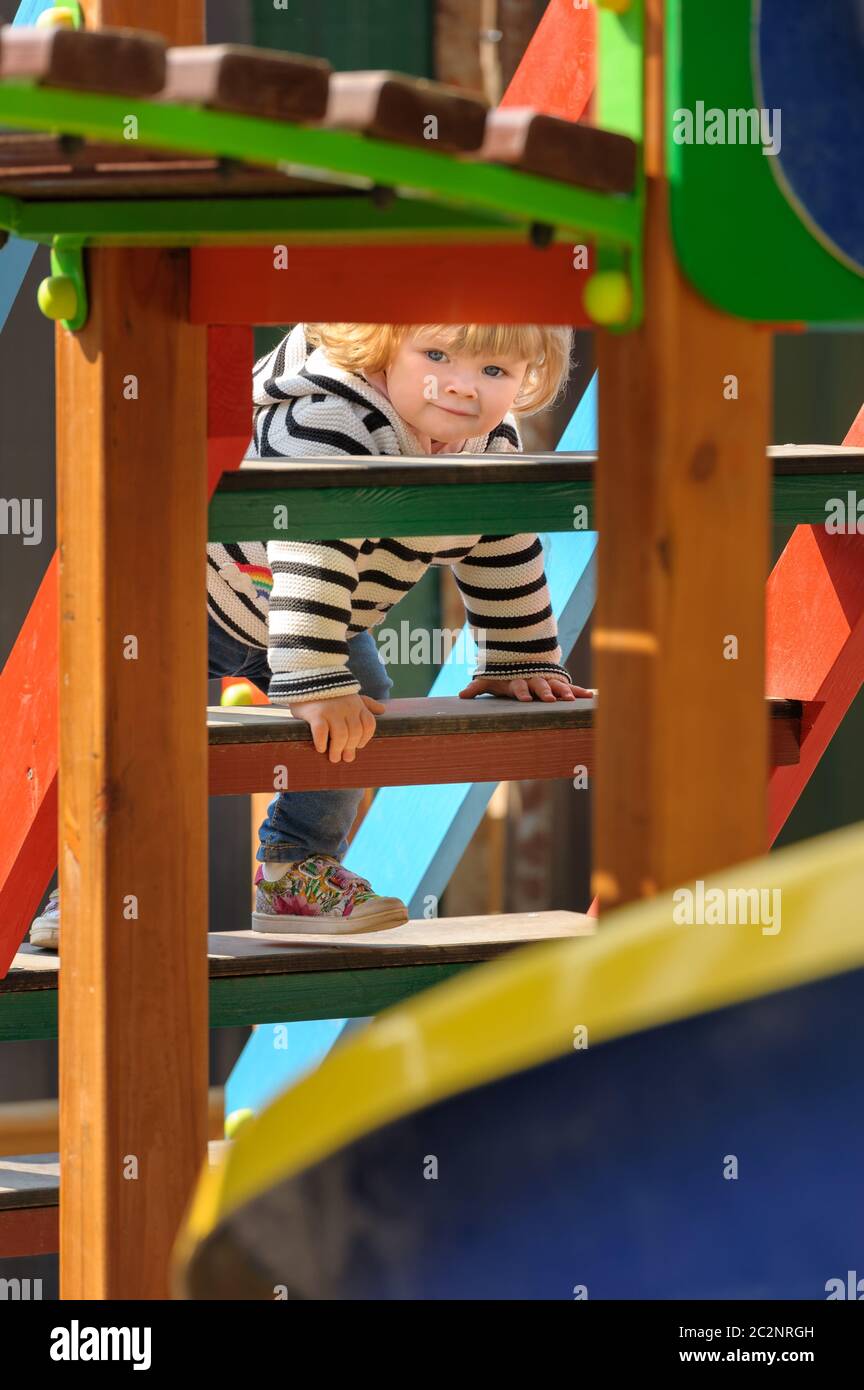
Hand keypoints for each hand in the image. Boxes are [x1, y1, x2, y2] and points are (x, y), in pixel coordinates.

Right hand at [289, 693, 384, 762]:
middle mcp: (347, 707)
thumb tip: (383, 710)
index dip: (365, 738)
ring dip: (337, 749)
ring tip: (333, 757)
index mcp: (357, 704)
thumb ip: (366, 703)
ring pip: (340, 735)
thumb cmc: (329, 693)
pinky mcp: (315, 714)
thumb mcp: (351, 696)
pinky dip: (322, 743)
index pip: (369, 724)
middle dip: (350, 748)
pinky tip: (321, 748)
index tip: (358, 746)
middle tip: (344, 758)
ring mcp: (331, 710)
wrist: (306, 680)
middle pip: (355, 732)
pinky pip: (321, 732)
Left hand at [458, 675, 594, 702]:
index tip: (524, 699)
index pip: (518, 687)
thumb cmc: (502, 675)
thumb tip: (461, 695)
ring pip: (556, 685)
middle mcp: (533, 680)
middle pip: (540, 685)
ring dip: (563, 691)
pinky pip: (569, 686)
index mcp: (517, 681)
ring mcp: (546, 679)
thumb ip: (477, 686)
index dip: (521, 692)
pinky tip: (590, 697)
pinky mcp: (556, 681)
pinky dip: (579, 691)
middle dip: (545, 692)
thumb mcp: (490, 679)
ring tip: (570, 699)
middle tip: (551, 700)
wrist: (518, 656)